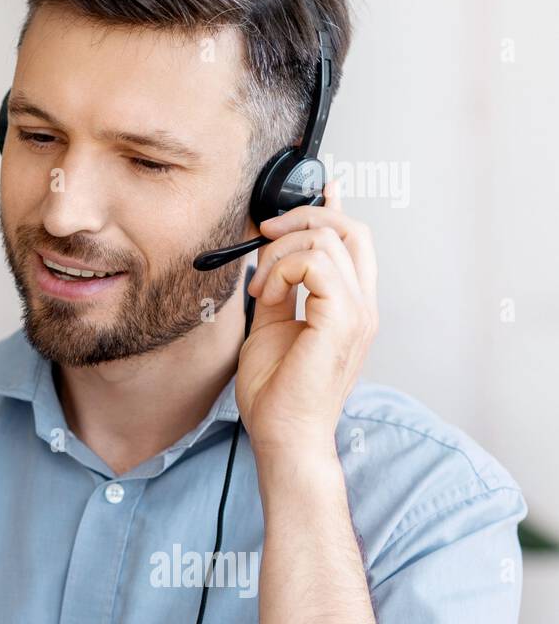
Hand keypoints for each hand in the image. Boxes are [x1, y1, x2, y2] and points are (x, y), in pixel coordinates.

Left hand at [235, 182, 377, 453]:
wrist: (283, 435)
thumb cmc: (277, 393)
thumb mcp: (273, 326)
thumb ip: (280, 291)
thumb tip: (270, 259)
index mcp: (351, 307)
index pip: (355, 243)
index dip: (337, 209)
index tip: (323, 188)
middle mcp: (362, 306)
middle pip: (350, 229)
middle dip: (301, 219)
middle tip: (264, 235)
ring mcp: (358, 313)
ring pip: (329, 239)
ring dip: (282, 252)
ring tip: (261, 287)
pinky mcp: (342, 320)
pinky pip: (316, 264)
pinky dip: (283, 269)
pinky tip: (267, 295)